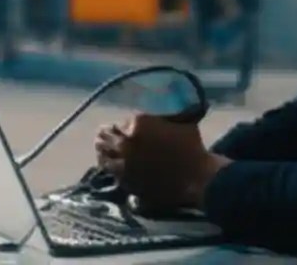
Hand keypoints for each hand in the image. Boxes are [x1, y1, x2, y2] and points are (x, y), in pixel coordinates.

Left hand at [94, 114, 228, 211]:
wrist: (197, 177)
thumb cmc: (193, 147)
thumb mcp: (181, 122)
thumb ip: (165, 118)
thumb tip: (159, 116)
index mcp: (139, 122)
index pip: (121, 123)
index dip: (120, 126)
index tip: (120, 128)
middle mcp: (127, 140)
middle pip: (107, 136)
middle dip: (105, 135)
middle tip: (101, 135)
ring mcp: (124, 161)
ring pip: (103, 153)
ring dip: (102, 149)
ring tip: (100, 148)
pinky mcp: (125, 179)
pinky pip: (109, 170)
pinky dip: (107, 165)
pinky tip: (107, 164)